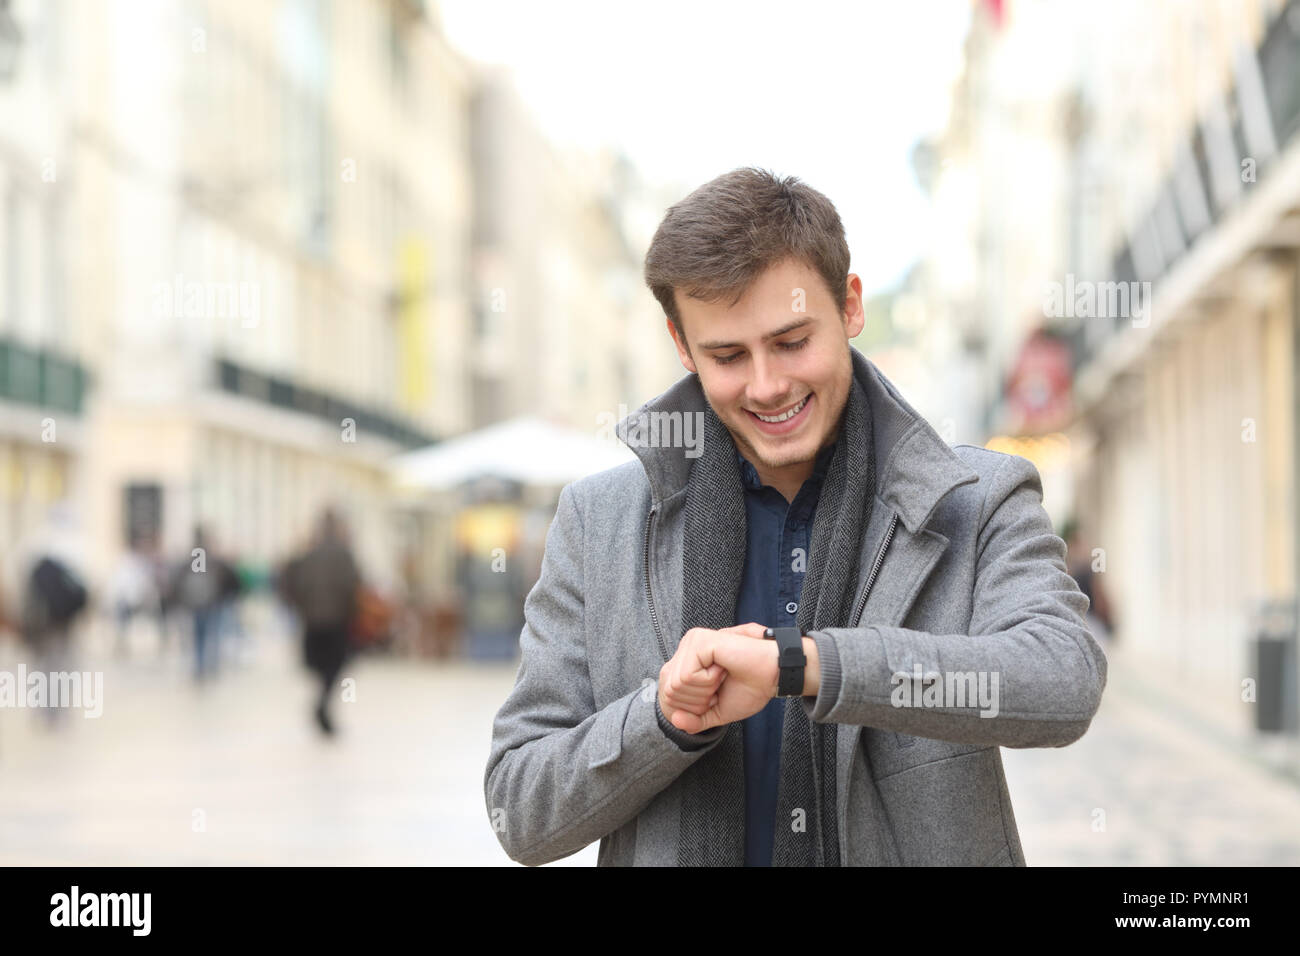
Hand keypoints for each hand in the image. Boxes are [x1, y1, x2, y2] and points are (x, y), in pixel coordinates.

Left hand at [658, 623, 778, 734]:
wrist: (773, 675)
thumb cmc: (750, 687)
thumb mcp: (716, 712)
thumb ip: (695, 720)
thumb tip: (675, 720)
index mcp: (687, 662)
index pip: (667, 694)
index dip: (692, 707)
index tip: (716, 696)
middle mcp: (686, 648)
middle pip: (669, 692)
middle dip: (697, 701)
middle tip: (720, 686)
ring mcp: (692, 642)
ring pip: (676, 685)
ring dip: (704, 691)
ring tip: (722, 676)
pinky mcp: (699, 641)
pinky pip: (687, 676)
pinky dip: (707, 682)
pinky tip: (723, 669)